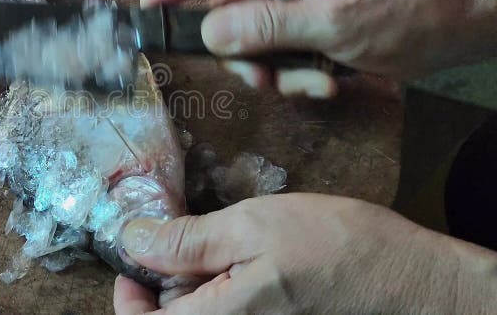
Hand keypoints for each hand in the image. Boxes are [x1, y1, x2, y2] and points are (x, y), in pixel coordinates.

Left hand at [113, 193, 496, 313]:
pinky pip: (230, 307)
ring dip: (194, 276)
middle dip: (166, 278)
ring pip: (201, 311)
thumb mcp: (251, 227)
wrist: (405, 276)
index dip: (128, 300)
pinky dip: (221, 280)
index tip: (132, 263)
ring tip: (218, 235)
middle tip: (183, 230)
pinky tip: (240, 252)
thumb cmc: (336, 249)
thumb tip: (133, 241)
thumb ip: (187, 242)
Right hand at [140, 0, 496, 97]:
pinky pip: (275, 58)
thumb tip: (207, 33)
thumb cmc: (401, 13)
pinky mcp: (303, 32)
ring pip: (251, 44)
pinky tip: (329, 81)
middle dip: (242, 52)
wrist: (451, 32)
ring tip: (315, 80)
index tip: (149, 6)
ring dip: (274, 71)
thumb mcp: (332, 21)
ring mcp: (293, 5)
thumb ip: (266, 27)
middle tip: (258, 78)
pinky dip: (293, 78)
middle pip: (230, 13)